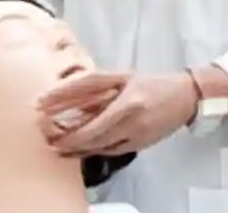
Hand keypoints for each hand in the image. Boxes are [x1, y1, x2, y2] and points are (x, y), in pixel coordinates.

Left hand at [39, 71, 197, 156]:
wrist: (186, 97)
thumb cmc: (150, 84)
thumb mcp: (122, 77)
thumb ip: (96, 86)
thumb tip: (67, 97)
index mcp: (124, 85)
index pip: (86, 88)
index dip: (61, 96)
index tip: (41, 102)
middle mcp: (130, 108)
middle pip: (93, 125)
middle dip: (68, 134)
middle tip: (47, 135)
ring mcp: (137, 128)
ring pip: (101, 141)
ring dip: (77, 146)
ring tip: (58, 146)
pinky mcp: (141, 142)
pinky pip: (111, 149)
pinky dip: (93, 150)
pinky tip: (79, 150)